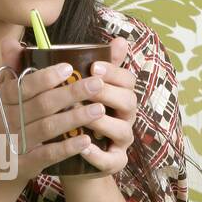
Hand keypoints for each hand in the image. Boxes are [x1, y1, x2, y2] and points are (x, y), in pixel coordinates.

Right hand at [0, 35, 111, 183]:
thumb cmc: (6, 122)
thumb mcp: (2, 97)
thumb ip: (11, 69)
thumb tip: (10, 40)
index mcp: (2, 99)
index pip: (24, 85)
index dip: (46, 77)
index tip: (70, 67)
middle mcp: (6, 120)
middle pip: (41, 105)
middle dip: (70, 93)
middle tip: (96, 84)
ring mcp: (15, 143)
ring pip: (47, 128)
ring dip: (74, 118)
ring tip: (99, 110)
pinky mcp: (24, 164)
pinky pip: (47, 154)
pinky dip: (66, 147)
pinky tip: (85, 140)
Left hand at [70, 36, 135, 176]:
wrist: (72, 156)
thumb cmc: (78, 116)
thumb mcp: (84, 90)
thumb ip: (94, 65)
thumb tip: (117, 39)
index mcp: (120, 96)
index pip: (127, 79)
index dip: (113, 72)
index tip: (92, 66)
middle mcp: (125, 117)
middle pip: (129, 102)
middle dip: (108, 93)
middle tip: (88, 87)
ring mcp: (121, 141)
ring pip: (122, 130)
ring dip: (103, 123)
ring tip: (83, 118)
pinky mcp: (114, 162)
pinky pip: (112, 160)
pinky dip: (98, 155)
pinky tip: (83, 147)